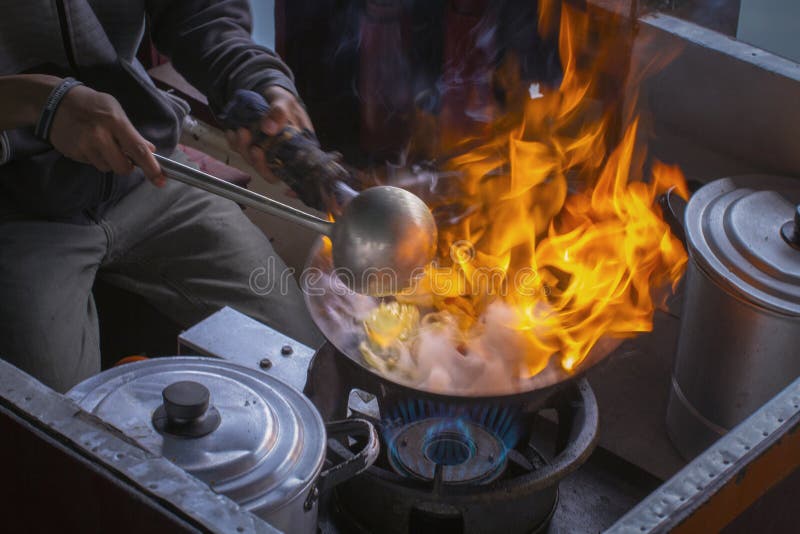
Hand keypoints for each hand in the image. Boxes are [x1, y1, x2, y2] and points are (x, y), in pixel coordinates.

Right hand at [49, 85, 164, 185]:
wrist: (55, 102)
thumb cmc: (92, 104)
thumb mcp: (115, 110)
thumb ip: (133, 132)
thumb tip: (150, 150)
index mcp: (115, 122)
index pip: (138, 150)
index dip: (151, 167)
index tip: (160, 180)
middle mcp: (100, 136)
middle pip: (123, 167)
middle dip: (127, 166)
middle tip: (123, 154)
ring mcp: (85, 146)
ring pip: (107, 168)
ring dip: (109, 161)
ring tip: (101, 143)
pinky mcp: (74, 153)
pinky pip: (92, 164)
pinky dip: (95, 158)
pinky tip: (88, 143)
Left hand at [225, 86, 313, 182]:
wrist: (267, 93)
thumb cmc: (283, 101)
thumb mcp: (284, 101)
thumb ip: (279, 113)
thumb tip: (269, 129)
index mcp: (299, 150)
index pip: (295, 172)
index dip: (288, 181)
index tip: (278, 178)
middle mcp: (283, 156)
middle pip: (272, 172)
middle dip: (259, 162)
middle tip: (253, 145)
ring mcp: (266, 153)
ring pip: (255, 163)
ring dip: (245, 150)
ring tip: (240, 131)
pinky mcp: (252, 147)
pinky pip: (242, 151)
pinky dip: (234, 143)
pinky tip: (231, 132)